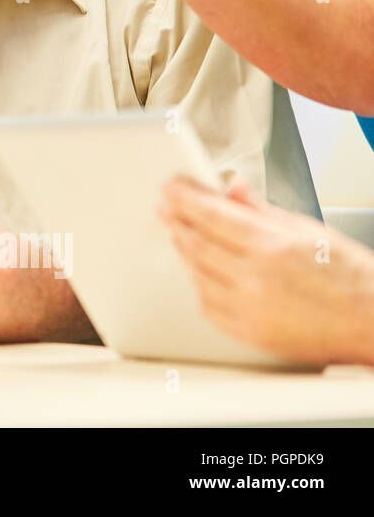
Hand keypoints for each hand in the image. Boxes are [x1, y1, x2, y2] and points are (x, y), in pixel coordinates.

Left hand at [159, 176, 373, 366]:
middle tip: (167, 207)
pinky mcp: (248, 333)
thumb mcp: (309, 230)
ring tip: (181, 233)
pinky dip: (199, 284)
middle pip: (197, 243)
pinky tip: (200, 270)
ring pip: (197, 273)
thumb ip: (261, 209)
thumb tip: (232, 187)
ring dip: (185, 251)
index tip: (171, 188)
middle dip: (177, 221)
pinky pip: (207, 305)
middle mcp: (255, 279)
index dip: (185, 198)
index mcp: (272, 247)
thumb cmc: (350, 277)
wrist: (372, 324)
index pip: (211, 215)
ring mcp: (249, 309)